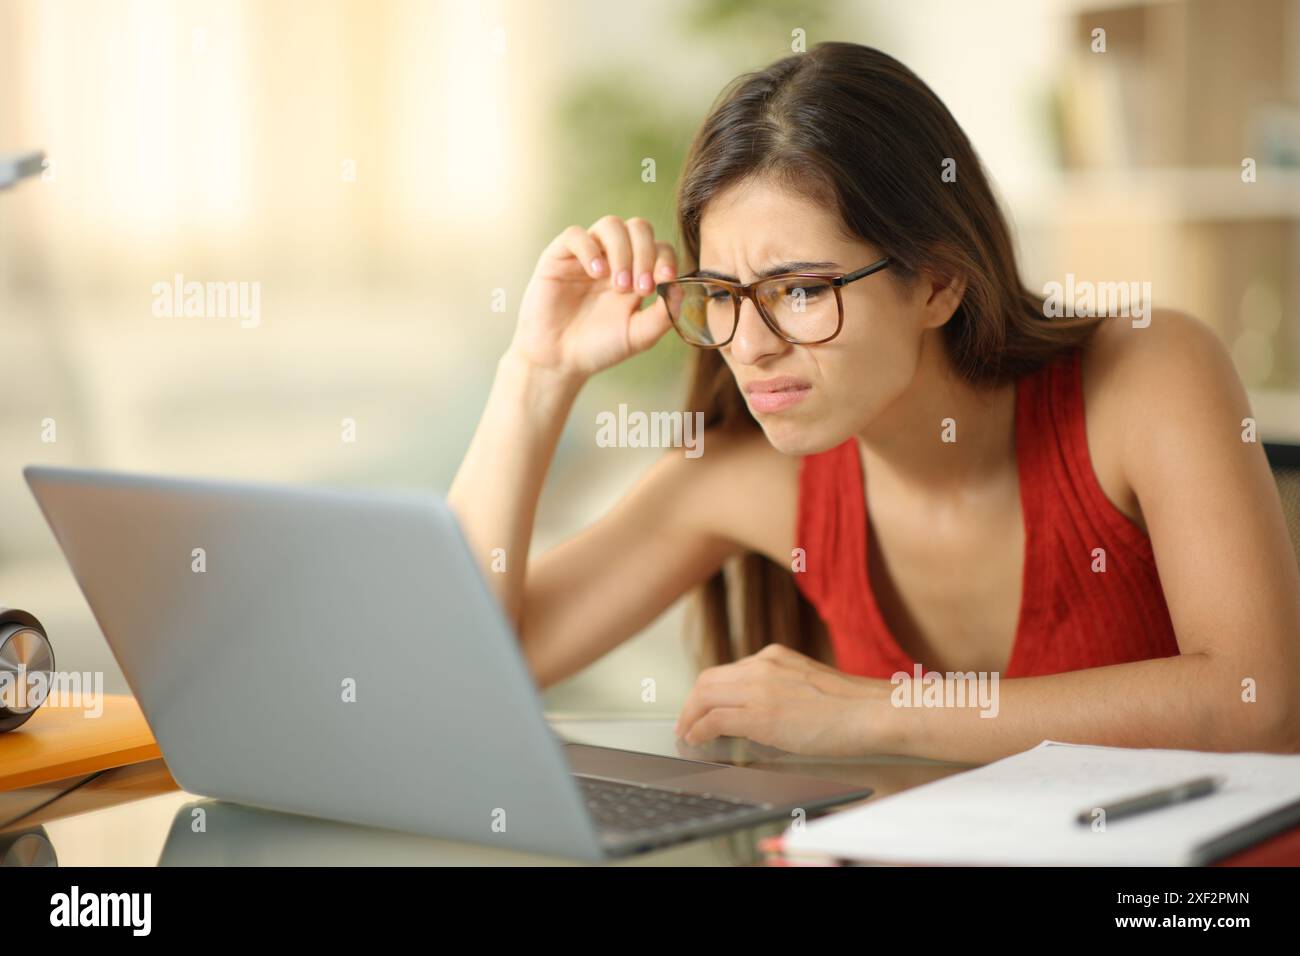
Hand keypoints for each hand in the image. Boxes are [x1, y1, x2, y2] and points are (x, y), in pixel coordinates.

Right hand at [509, 215, 677, 380]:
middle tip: (640, 288)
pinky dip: (590, 249)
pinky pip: (575, 234)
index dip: (665, 258)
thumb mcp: (639, 335)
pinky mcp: (559, 256)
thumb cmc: (599, 347)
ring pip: (610, 225)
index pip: (659, 247)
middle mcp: (614, 258)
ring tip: (617, 285)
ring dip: (622, 252)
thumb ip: (662, 314)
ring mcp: (588, 255)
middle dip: (645, 254)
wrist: (560, 361)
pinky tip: (596, 273)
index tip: (665, 279)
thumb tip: (679, 288)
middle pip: (639, 228)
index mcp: (637, 273)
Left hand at [674, 644, 893, 756]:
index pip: (727, 671)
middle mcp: (762, 665)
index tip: (701, 708)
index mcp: (774, 656)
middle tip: (685, 724)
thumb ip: (780, 688)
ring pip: (704, 695)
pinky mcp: (761, 715)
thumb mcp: (807, 684)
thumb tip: (759, 712)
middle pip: (708, 680)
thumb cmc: (853, 707)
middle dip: (691, 704)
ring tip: (687, 735)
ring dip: (689, 718)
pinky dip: (699, 731)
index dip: (708, 692)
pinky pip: (714, 720)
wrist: (873, 712)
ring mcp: (760, 688)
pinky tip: (697, 742)